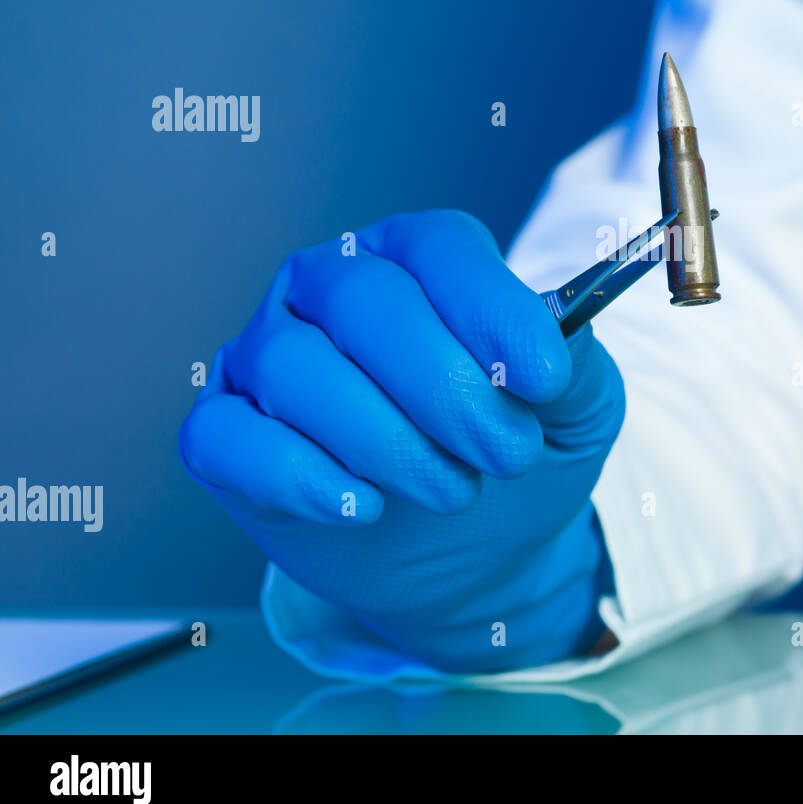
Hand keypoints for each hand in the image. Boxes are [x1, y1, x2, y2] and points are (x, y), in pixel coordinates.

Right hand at [179, 209, 624, 672]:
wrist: (475, 556)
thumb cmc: (514, 454)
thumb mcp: (575, 412)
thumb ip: (575, 368)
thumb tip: (559, 341)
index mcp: (418, 257)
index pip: (440, 247)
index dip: (491, 309)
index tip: (542, 379)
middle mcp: (331, 287)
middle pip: (365, 301)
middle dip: (445, 390)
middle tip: (504, 455)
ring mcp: (268, 355)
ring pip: (294, 367)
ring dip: (385, 441)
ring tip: (450, 489)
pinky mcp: (225, 435)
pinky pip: (228, 436)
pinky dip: (299, 475)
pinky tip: (363, 507)